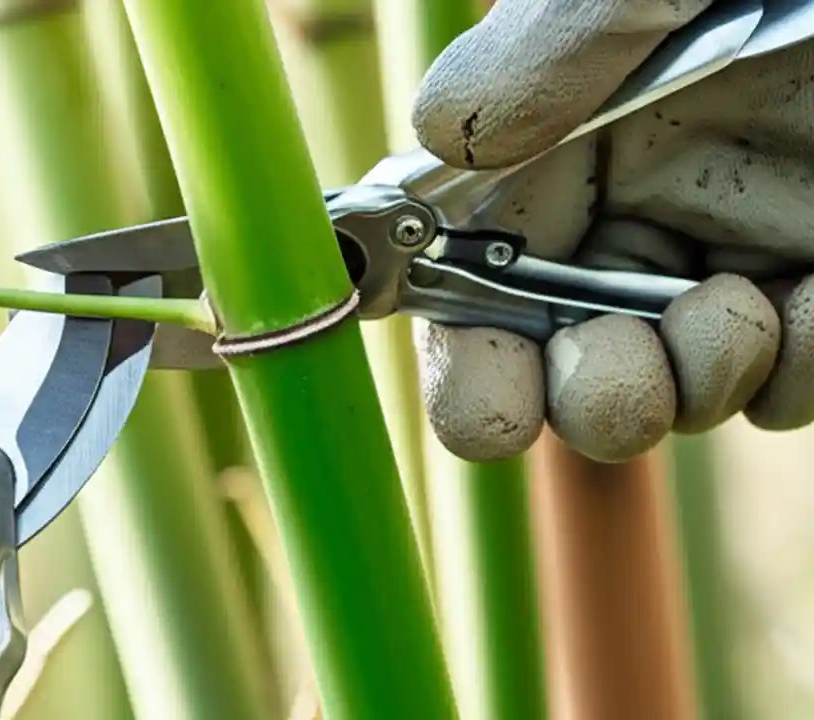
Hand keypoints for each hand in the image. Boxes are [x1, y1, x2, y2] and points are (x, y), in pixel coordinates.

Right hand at [409, 0, 813, 461]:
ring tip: (735, 313)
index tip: (489, 402)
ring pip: (683, 391)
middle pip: (569, 367)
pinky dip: (798, 369)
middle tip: (621, 368)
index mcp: (570, 141)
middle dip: (588, 395)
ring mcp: (745, 247)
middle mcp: (644, 205)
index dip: (466, 356)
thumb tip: (442, 140)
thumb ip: (545, 47)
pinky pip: (796, 378)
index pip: (477, 276)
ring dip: (693, 384)